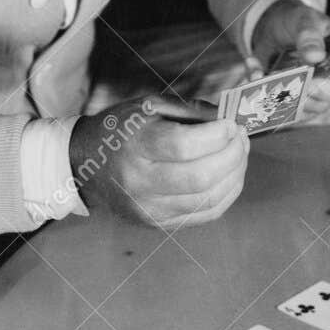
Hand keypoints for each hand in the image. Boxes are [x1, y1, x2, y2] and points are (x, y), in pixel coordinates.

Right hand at [68, 97, 248, 228]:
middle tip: (241, 138)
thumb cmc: (122, 129)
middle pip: (201, 177)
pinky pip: (206, 214)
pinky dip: (227, 194)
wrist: (89, 163)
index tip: (230, 123)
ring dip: (235, 175)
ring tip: (239, 154)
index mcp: (135, 146)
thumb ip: (191, 111)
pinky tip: (231, 175)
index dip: (216, 135)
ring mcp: (149, 209)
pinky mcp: (158, 224)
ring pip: (209, 199)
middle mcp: (139, 182)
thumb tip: (229, 120)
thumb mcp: (150, 105)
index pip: (183, 146)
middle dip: (233, 155)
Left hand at [248, 0, 329, 121]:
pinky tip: (253, 70)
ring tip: (259, 73)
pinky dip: (259, 91)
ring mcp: (306, 94)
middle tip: (278, 79)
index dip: (328, 90)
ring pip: (295, 111)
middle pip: (318, 105)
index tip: (308, 83)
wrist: (275, 23)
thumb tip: (316, 56)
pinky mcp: (286, 98)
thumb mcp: (305, 20)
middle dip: (295, 95)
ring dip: (274, 95)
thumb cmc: (298, 20)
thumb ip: (309, 36)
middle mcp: (327, 84)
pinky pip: (273, 106)